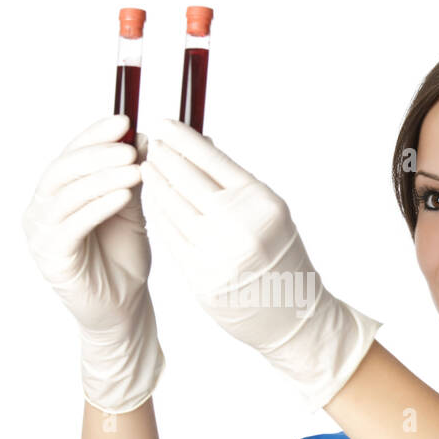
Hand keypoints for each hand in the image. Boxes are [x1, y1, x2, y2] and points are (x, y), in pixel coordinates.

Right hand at [21, 114, 164, 413]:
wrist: (124, 308)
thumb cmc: (124, 258)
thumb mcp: (130, 209)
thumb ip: (131, 176)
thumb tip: (146, 136)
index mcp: (58, 193)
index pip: (72, 153)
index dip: (94, 134)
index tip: (124, 119)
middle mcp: (43, 210)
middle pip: (63, 170)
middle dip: (97, 153)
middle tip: (129, 144)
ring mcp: (42, 235)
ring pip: (67, 195)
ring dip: (102, 177)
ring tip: (134, 168)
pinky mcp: (52, 259)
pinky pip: (73, 226)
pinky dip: (98, 206)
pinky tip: (123, 196)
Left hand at [139, 118, 379, 410]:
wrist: (293, 314)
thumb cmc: (281, 257)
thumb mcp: (269, 212)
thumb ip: (235, 184)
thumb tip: (199, 147)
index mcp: (260, 201)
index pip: (212, 159)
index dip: (182, 139)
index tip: (163, 124)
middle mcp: (239, 224)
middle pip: (187, 179)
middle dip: (163, 157)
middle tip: (146, 143)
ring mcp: (217, 252)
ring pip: (173, 207)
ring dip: (154, 183)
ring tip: (145, 167)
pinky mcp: (200, 276)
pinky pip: (169, 236)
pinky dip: (157, 214)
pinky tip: (150, 201)